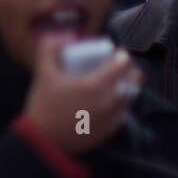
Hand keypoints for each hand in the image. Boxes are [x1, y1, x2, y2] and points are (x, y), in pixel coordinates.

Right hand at [20, 38, 142, 155]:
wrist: (45, 141)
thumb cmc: (44, 106)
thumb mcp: (43, 75)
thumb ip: (48, 50)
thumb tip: (59, 36)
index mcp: (94, 85)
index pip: (122, 64)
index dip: (122, 56)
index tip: (116, 54)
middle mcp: (109, 101)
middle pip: (134, 80)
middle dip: (130, 70)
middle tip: (119, 67)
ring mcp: (112, 117)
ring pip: (131, 96)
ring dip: (128, 87)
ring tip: (117, 83)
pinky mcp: (112, 130)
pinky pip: (124, 111)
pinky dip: (121, 103)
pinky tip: (110, 101)